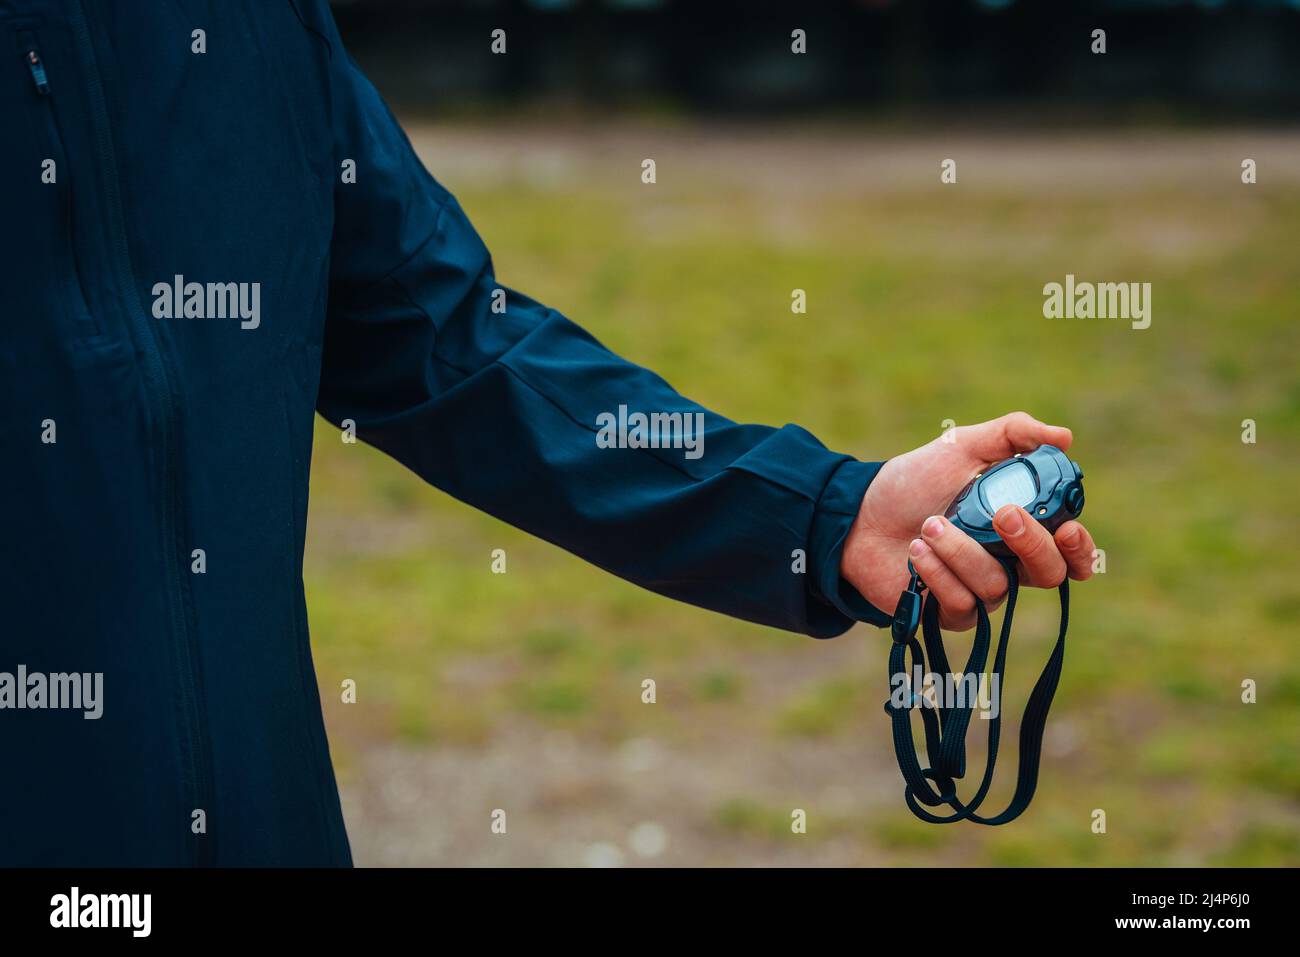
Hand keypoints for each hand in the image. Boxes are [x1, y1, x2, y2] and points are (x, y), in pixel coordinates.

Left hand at [840, 412, 1095, 630]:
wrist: (859, 515)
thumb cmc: (914, 482)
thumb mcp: (961, 447)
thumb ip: (1012, 435)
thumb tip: (1064, 437)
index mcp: (1022, 527)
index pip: (1070, 550)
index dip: (1080, 546)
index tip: (1067, 528)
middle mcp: (1008, 564)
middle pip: (1049, 573)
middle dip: (1031, 545)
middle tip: (1001, 514)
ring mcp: (979, 592)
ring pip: (996, 587)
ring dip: (961, 551)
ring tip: (929, 524)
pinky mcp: (949, 614)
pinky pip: (961, 605)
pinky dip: (938, 574)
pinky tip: (915, 553)